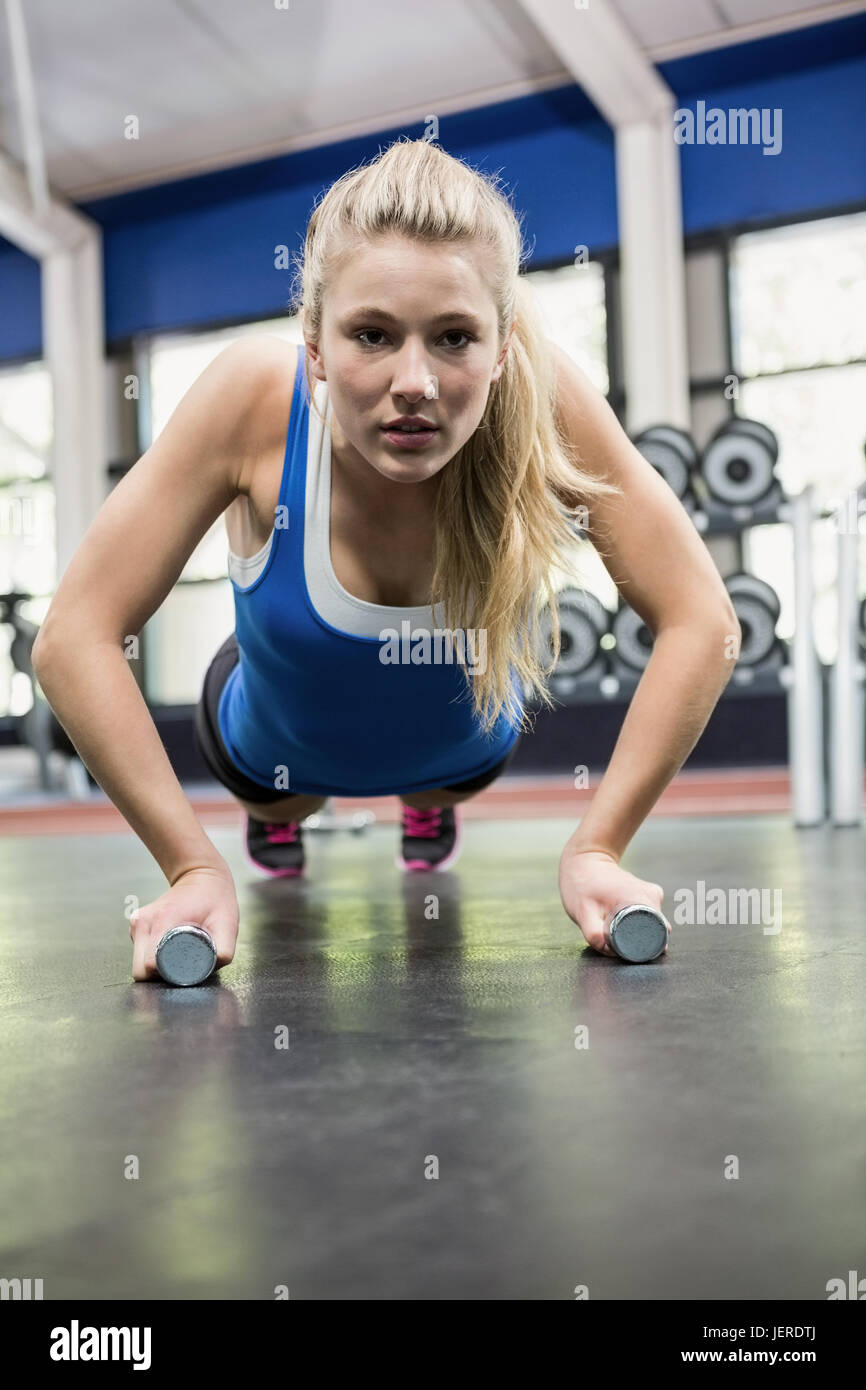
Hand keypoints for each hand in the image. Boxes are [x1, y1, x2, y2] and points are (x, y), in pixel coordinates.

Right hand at [129, 864, 238, 980]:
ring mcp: (137, 923)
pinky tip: (171, 946)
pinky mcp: (136, 925)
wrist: (200, 876)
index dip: (166, 976)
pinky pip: (140, 953)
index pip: (149, 964)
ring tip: (179, 954)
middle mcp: (144, 921)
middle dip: (160, 976)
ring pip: (138, 963)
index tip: (184, 972)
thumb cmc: (215, 899)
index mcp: (163, 919)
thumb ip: (224, 950)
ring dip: (156, 967)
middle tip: (184, 967)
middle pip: (140, 969)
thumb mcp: (228, 923)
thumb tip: (211, 969)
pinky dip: (153, 957)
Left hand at [559, 848, 667, 956]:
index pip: (656, 936)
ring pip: (650, 925)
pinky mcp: (648, 895)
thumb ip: (594, 934)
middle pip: (654, 932)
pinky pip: (646, 916)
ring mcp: (652, 895)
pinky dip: (634, 922)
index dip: (645, 950)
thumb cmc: (582, 884)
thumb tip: (612, 952)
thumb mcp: (583, 912)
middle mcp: (653, 897)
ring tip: (612, 926)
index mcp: (643, 901)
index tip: (628, 954)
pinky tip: (616, 918)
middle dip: (638, 943)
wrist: (585, 858)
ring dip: (635, 932)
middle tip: (614, 941)